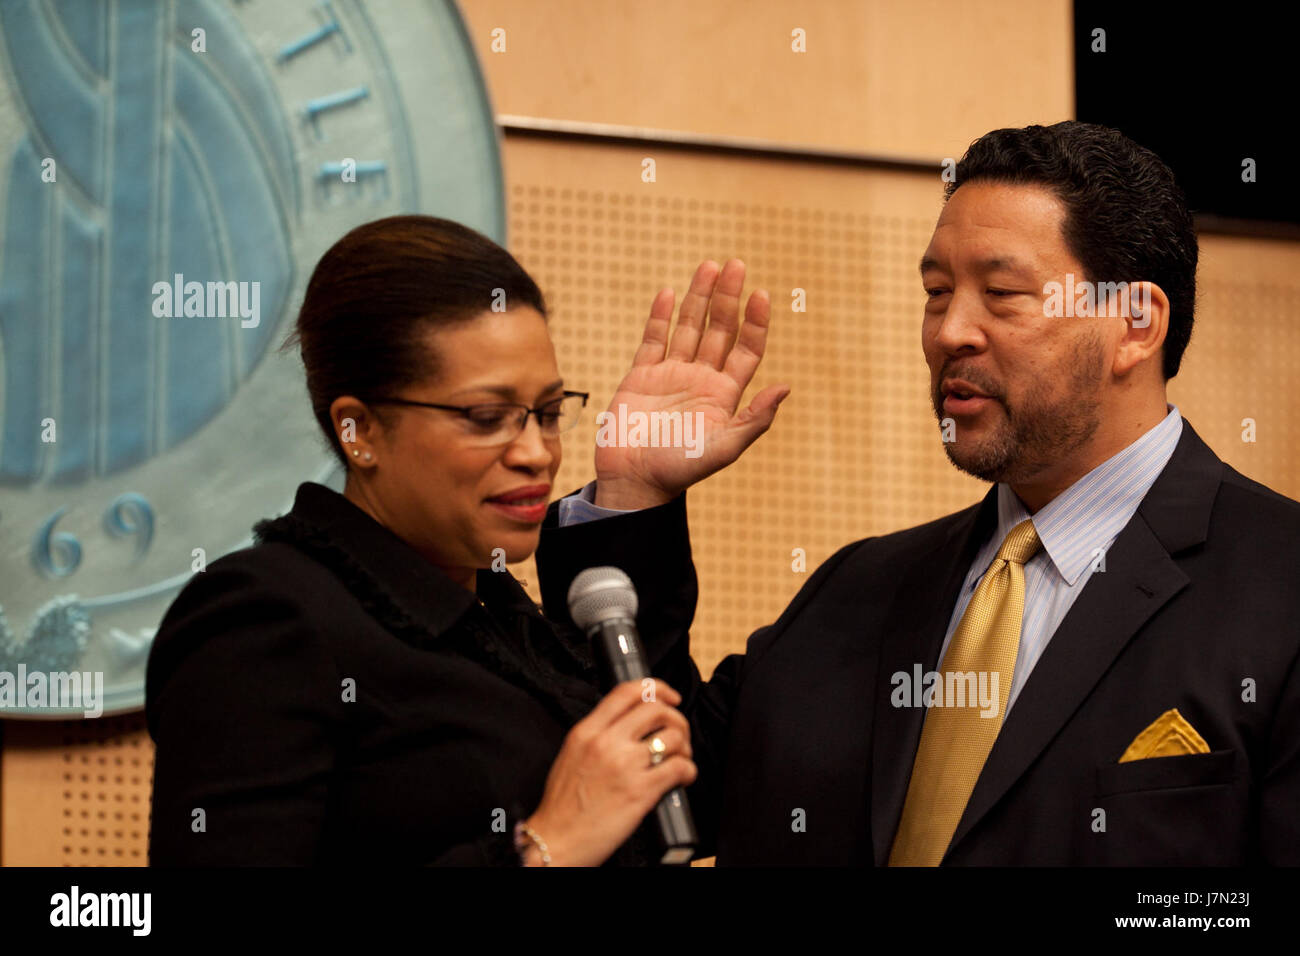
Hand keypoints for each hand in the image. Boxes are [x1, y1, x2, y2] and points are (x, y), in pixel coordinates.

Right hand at [522, 680, 695, 865]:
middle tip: (678, 732)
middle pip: (656, 710)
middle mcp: (606, 743)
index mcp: (586, 731)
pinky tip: (682, 777)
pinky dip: (688, 771)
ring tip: (680, 758)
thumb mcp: (571, 755)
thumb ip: (597, 735)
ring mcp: (625, 765)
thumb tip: (628, 725)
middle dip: (676, 718)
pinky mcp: (641, 791)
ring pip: (672, 737)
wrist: (556, 841)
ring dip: (684, 746)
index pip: (627, 692)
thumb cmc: (562, 806)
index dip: (657, 687)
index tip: (669, 696)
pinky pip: (679, 768)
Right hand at [592, 259, 789, 509]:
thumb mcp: (725, 447)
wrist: (634, 481)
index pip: (746, 350)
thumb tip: (787, 387)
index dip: (755, 322)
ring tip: (709, 266)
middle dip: (728, 298)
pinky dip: (659, 316)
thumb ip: (755, 419)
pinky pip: (653, 340)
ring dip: (699, 298)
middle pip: (719, 330)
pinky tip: (668, 293)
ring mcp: (671, 375)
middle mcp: (701, 379)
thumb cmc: (681, 469)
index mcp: (724, 395)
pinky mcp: (641, 376)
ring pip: (688, 327)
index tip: (760, 294)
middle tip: (736, 265)